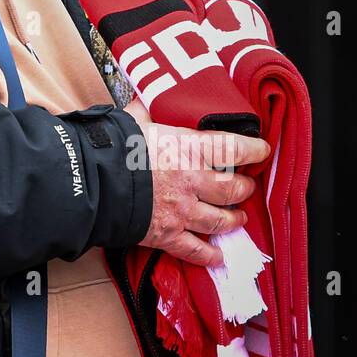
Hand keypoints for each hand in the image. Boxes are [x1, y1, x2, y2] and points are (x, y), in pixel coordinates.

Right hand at [123, 96, 269, 268]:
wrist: (93, 180)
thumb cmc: (113, 146)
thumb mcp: (133, 120)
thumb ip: (145, 112)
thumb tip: (143, 99)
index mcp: (189, 148)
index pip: (234, 148)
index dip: (254, 149)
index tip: (262, 149)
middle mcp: (194, 181)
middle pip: (234, 189)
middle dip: (244, 189)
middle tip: (246, 187)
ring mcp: (183, 211)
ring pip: (221, 220)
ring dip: (233, 220)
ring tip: (238, 218)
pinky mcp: (168, 235)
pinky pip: (195, 250)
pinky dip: (208, 255)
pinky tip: (217, 257)